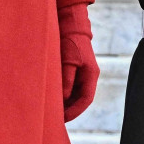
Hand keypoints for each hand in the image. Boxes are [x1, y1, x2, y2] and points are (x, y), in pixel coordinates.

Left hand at [58, 3, 98, 120]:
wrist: (70, 24)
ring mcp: (83, 73)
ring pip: (76, 94)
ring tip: (52, 111)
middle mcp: (89, 76)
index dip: (75, 111)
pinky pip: (71, 87)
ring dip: (66, 103)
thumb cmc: (70, 41)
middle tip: (55, 119)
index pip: (86, 100)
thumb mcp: (68, 61)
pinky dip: (63, 95)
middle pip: (81, 99)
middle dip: (70, 110)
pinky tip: (52, 98)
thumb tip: (64, 99)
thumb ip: (67, 81)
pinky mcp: (75, 69)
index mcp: (91, 75)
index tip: (62, 119)